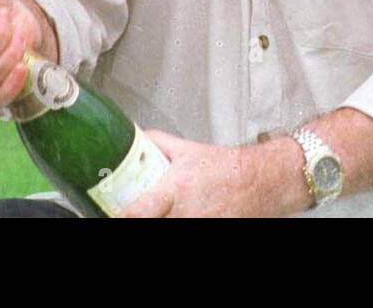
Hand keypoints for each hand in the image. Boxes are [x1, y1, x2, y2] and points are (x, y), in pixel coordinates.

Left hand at [120, 131, 279, 217]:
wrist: (259, 180)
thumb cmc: (225, 166)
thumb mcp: (188, 149)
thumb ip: (158, 143)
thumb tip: (134, 139)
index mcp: (175, 189)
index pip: (139, 212)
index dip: (124, 216)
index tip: (113, 213)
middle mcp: (185, 213)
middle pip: (152, 225)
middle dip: (142, 218)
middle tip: (138, 212)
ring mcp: (198, 226)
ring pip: (169, 229)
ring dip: (164, 220)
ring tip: (165, 211)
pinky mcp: (209, 232)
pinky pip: (185, 233)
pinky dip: (179, 222)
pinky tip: (180, 214)